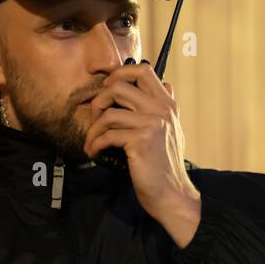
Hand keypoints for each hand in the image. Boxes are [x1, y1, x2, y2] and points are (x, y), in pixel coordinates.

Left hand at [83, 61, 200, 247]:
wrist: (172, 193)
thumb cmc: (166, 166)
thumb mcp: (172, 130)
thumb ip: (164, 109)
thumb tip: (166, 84)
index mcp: (167, 104)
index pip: (143, 70)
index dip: (119, 73)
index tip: (107, 87)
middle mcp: (161, 109)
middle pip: (118, 86)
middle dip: (99, 101)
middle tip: (95, 119)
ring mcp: (152, 124)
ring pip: (109, 112)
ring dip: (93, 128)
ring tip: (91, 142)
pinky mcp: (140, 141)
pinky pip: (107, 135)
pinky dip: (95, 144)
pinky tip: (94, 152)